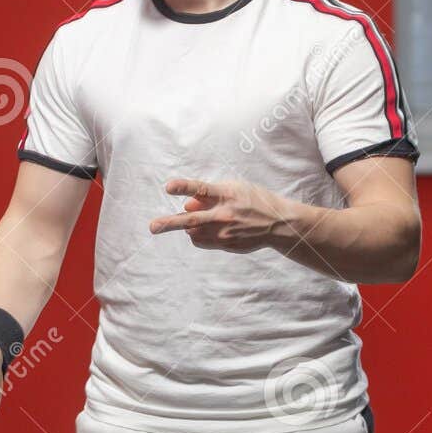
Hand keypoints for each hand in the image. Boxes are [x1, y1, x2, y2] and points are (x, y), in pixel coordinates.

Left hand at [148, 177, 291, 252]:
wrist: (278, 223)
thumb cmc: (252, 200)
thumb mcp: (234, 189)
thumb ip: (208, 195)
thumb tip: (186, 205)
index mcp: (227, 194)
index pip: (202, 189)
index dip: (184, 187)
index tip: (168, 187)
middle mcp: (225, 214)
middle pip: (192, 220)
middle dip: (169, 223)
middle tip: (153, 227)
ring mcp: (225, 232)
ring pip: (193, 232)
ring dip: (187, 226)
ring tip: (201, 219)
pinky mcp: (226, 245)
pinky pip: (200, 241)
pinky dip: (196, 235)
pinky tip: (206, 229)